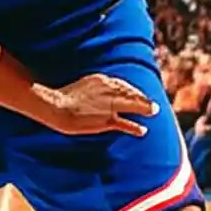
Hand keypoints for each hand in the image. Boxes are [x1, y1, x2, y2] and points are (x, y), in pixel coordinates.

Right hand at [38, 74, 156, 136]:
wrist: (57, 106)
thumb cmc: (62, 98)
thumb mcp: (81, 87)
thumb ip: (92, 89)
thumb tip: (96, 94)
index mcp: (100, 80)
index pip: (121, 85)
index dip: (131, 91)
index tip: (138, 95)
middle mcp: (108, 90)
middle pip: (130, 93)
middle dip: (141, 98)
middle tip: (152, 104)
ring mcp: (108, 105)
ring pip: (132, 105)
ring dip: (145, 108)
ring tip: (154, 111)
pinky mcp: (106, 119)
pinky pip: (125, 123)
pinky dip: (135, 127)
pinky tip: (143, 130)